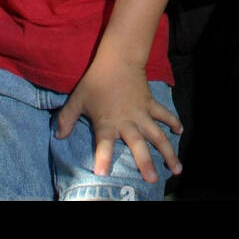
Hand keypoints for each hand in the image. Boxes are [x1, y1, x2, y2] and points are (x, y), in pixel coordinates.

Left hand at [55, 56, 181, 181]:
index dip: (102, 157)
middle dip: (145, 162)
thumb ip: (66, 118)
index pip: (103, 143)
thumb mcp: (77, 99)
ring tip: (177, 169)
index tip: (102, 173)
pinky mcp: (151, 104)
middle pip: (137, 144)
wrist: (118, 58)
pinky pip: (164, 114)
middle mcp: (126, 121)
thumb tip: (58, 136)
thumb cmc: (96, 81)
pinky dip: (173, 121)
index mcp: (107, 123)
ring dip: (168, 151)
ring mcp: (142, 113)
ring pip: (157, 135)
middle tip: (152, 179)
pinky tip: (180, 132)